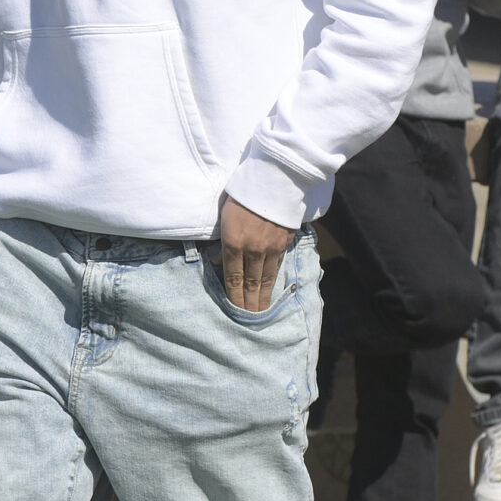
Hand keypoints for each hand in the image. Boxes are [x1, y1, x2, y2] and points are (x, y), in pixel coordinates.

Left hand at [217, 195, 294, 312]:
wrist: (276, 178)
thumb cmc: (243, 193)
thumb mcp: (224, 215)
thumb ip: (220, 241)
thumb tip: (216, 262)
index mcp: (234, 242)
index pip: (232, 278)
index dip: (233, 298)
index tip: (233, 312)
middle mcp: (253, 249)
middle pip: (250, 284)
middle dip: (248, 305)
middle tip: (247, 322)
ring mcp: (271, 247)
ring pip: (266, 279)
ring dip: (262, 299)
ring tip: (260, 314)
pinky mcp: (284, 243)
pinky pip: (277, 268)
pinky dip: (273, 283)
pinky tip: (271, 292)